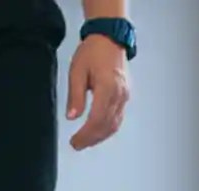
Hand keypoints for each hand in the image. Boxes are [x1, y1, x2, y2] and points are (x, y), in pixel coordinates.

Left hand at [66, 34, 130, 149]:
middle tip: (77, 145)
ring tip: (86, 141)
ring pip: (114, 124)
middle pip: (106, 126)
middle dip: (91, 139)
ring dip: (100, 136)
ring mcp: (124, 96)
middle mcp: (119, 94)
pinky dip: (108, 128)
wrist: (109, 38)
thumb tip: (72, 116)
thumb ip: (75, 96)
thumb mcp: (77, 71)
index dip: (85, 134)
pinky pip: (118, 118)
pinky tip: (98, 132)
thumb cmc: (93, 52)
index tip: (75, 141)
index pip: (96, 119)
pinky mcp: (125, 96)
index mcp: (107, 87)